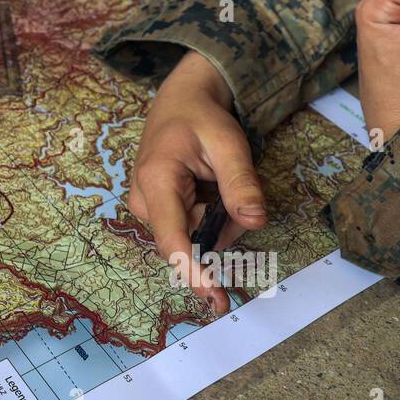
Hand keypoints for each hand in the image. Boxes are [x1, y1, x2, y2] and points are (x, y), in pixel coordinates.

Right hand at [127, 51, 268, 313]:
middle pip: (191, 239)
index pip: (173, 238)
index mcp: (156, 181)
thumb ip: (240, 183)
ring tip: (221, 180)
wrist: (181, 101)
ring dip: (218, 219)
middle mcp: (143, 201)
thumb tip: (255, 222)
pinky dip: (210, 215)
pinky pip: (190, 228)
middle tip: (236, 186)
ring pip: (193, 236)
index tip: (214, 298)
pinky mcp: (155, 210)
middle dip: (222, 224)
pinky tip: (210, 188)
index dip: (193, 271)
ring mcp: (146, 207)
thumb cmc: (202, 118)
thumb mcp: (229, 142)